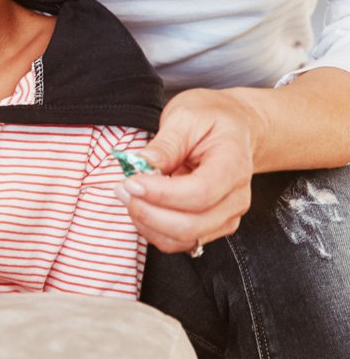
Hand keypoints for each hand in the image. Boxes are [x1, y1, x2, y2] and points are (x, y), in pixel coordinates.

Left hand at [116, 87, 258, 253]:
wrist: (235, 128)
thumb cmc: (211, 118)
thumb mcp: (186, 116)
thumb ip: (165, 144)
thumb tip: (140, 164)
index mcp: (233, 166)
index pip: (199, 193)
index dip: (161, 193)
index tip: (131, 181)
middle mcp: (235, 199)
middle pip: (191, 225)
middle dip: (148, 212)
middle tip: (122, 188)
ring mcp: (225, 217)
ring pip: (184, 239)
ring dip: (147, 222)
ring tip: (128, 195)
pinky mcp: (210, 226)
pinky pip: (179, 242)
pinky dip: (153, 229)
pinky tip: (141, 206)